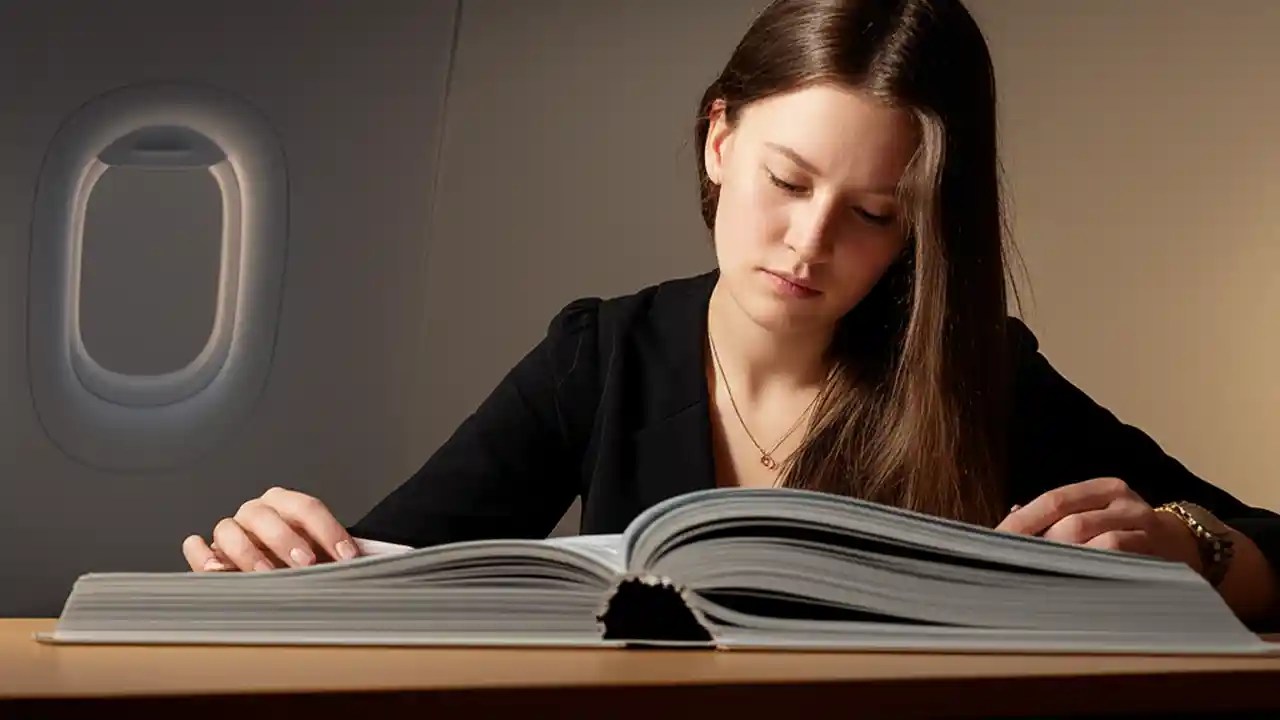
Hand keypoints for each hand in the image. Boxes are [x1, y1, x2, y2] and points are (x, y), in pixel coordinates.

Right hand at [182, 486, 360, 571]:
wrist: (273, 564)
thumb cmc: (300, 557)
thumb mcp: (321, 551)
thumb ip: (336, 554)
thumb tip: (366, 565)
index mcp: (286, 503)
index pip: (307, 507)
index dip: (328, 530)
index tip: (347, 556)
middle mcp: (256, 512)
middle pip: (266, 516)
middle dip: (287, 539)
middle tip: (306, 563)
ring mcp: (230, 529)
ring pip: (228, 529)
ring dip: (247, 552)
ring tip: (265, 574)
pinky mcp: (208, 551)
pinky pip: (195, 546)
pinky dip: (202, 555)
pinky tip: (217, 569)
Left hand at [996, 477, 1199, 567]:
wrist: (1192, 548)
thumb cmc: (1130, 535)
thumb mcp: (1097, 516)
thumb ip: (1057, 517)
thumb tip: (1012, 517)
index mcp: (1102, 488)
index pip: (1053, 500)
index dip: (1021, 521)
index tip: (995, 540)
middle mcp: (1122, 501)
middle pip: (1067, 520)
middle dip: (1036, 545)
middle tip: (1012, 564)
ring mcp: (1141, 526)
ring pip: (1088, 539)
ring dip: (1059, 559)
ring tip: (1037, 575)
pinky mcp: (1155, 551)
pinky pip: (1115, 557)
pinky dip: (1089, 568)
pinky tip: (1073, 582)